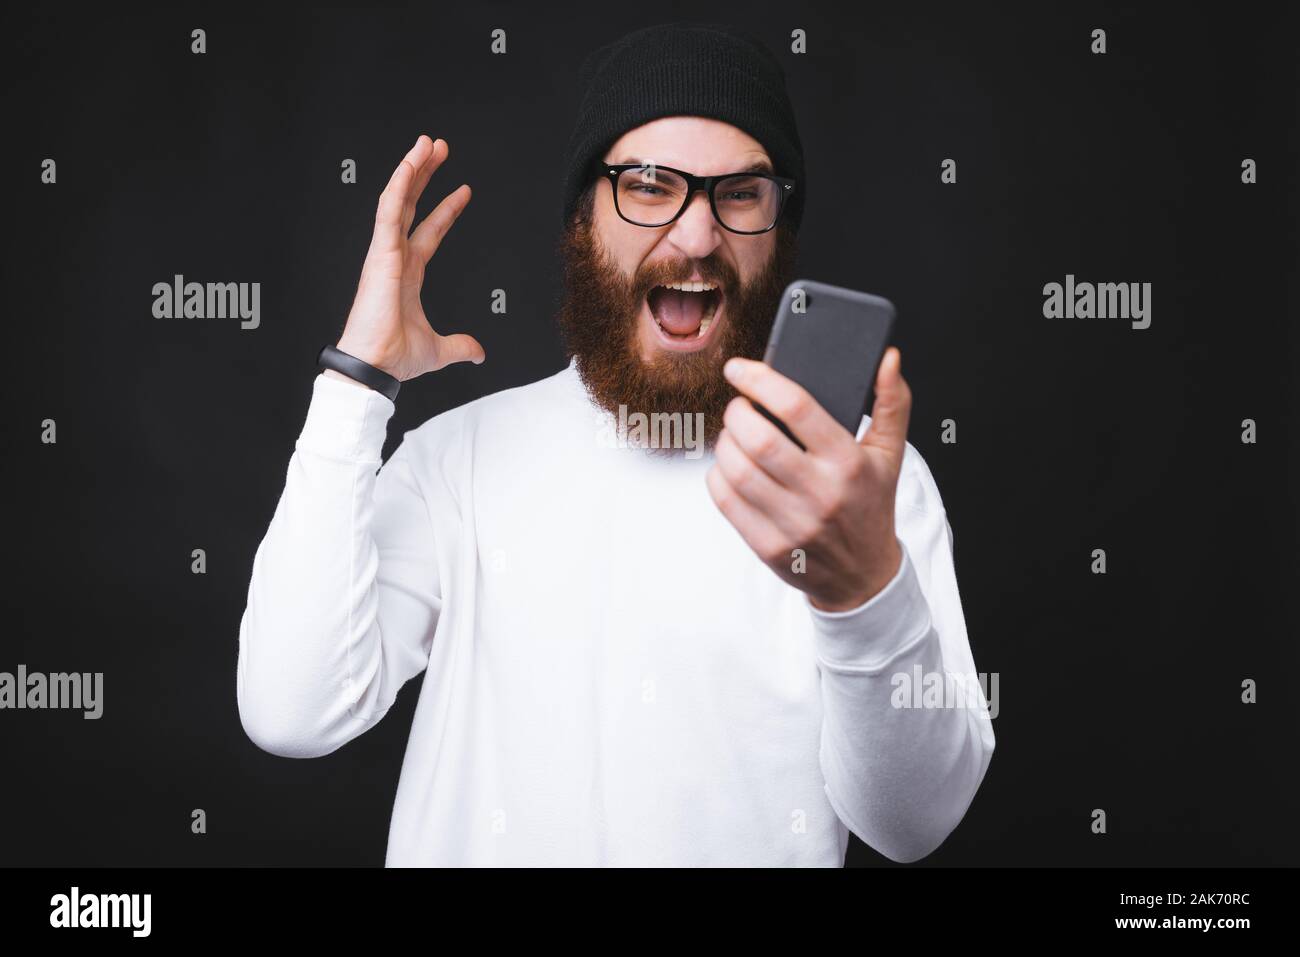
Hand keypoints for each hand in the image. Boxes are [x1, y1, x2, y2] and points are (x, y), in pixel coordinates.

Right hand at [333, 135, 484, 381]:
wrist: (377, 367)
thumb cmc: (395, 357)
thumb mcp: (439, 349)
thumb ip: (460, 346)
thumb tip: (477, 352)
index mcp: (408, 274)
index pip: (429, 232)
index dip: (446, 210)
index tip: (464, 191)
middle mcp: (396, 258)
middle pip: (411, 205)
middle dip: (425, 175)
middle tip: (439, 147)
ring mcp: (386, 253)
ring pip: (398, 200)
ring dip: (412, 169)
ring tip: (427, 143)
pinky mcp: (380, 253)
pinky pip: (389, 211)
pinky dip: (399, 185)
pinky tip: (410, 164)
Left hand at [706, 347, 910, 611]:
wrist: (863, 576)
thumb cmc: (871, 505)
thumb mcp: (890, 454)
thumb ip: (893, 402)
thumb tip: (888, 359)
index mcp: (850, 464)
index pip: (797, 408)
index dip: (760, 381)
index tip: (739, 369)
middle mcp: (821, 494)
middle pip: (759, 439)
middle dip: (737, 413)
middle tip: (739, 407)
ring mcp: (793, 524)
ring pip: (736, 469)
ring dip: (725, 443)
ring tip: (735, 436)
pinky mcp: (768, 547)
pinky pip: (726, 501)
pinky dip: (718, 476)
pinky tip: (730, 467)